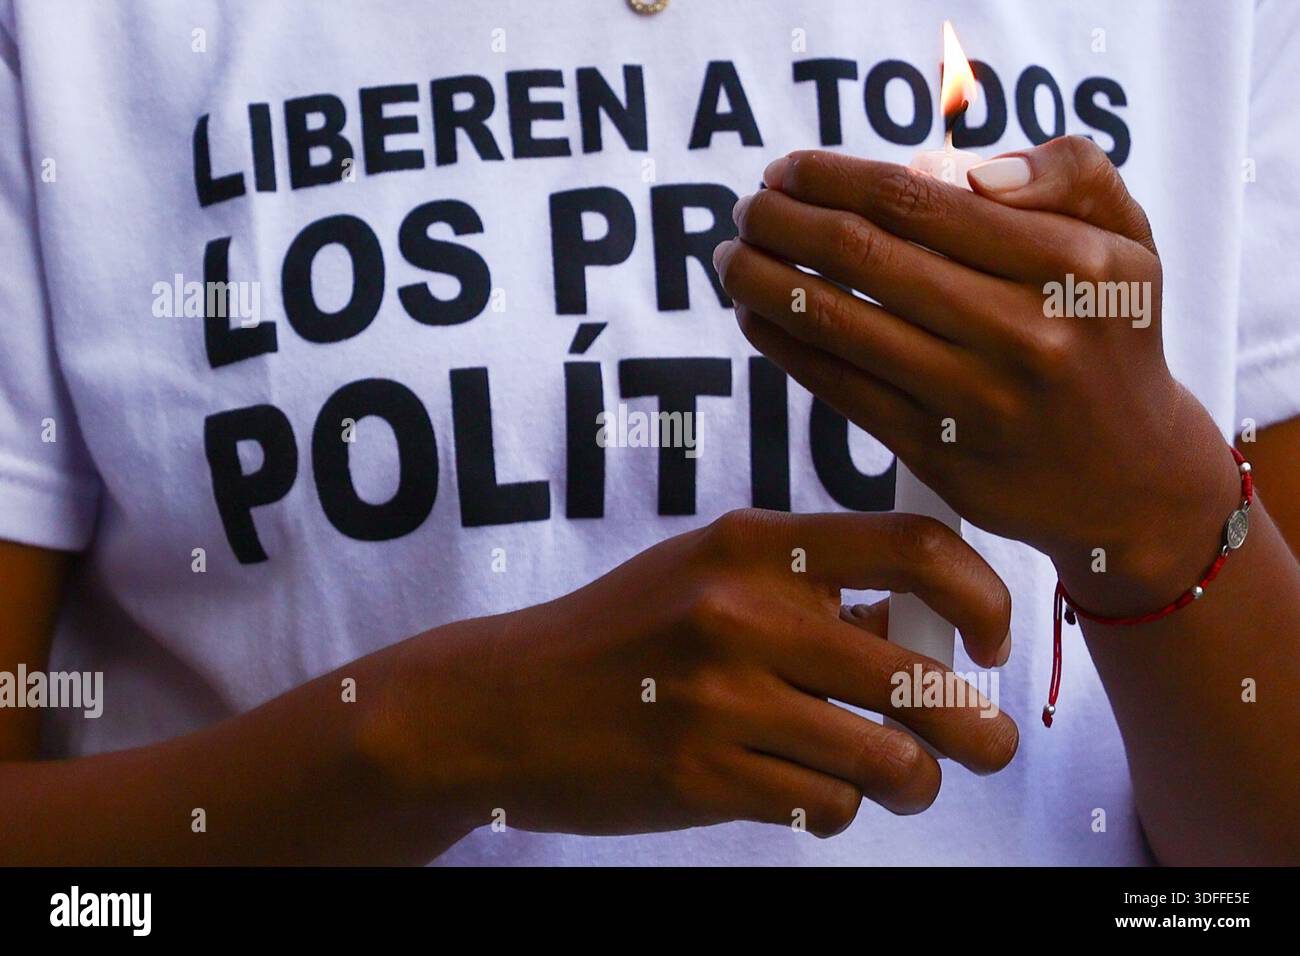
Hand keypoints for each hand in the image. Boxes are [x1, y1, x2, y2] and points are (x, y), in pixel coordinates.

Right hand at [378, 509, 1015, 838]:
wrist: (506, 701)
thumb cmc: (621, 636)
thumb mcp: (708, 578)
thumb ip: (811, 593)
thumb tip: (925, 628)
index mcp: (752, 545)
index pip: (911, 544)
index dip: (982, 592)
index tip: (991, 637)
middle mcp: (742, 612)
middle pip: (919, 673)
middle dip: (978, 726)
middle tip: (989, 742)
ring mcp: (720, 697)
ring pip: (885, 757)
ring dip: (913, 780)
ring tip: (903, 780)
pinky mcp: (701, 774)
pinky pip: (823, 805)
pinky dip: (835, 810)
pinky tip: (808, 795)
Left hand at [715, 136, 1238, 614]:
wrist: (1132, 476)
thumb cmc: (1110, 336)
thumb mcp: (1128, 242)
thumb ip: (1068, 174)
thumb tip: (963, 169)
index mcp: (1066, 267)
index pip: (917, 201)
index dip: (832, 178)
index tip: (786, 169)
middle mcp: (1023, 334)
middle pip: (864, 256)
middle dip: (783, 222)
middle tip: (747, 208)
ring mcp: (975, 402)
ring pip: (839, 324)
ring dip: (765, 281)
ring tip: (732, 256)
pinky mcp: (938, 455)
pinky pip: (840, 389)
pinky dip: (785, 345)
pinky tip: (754, 316)